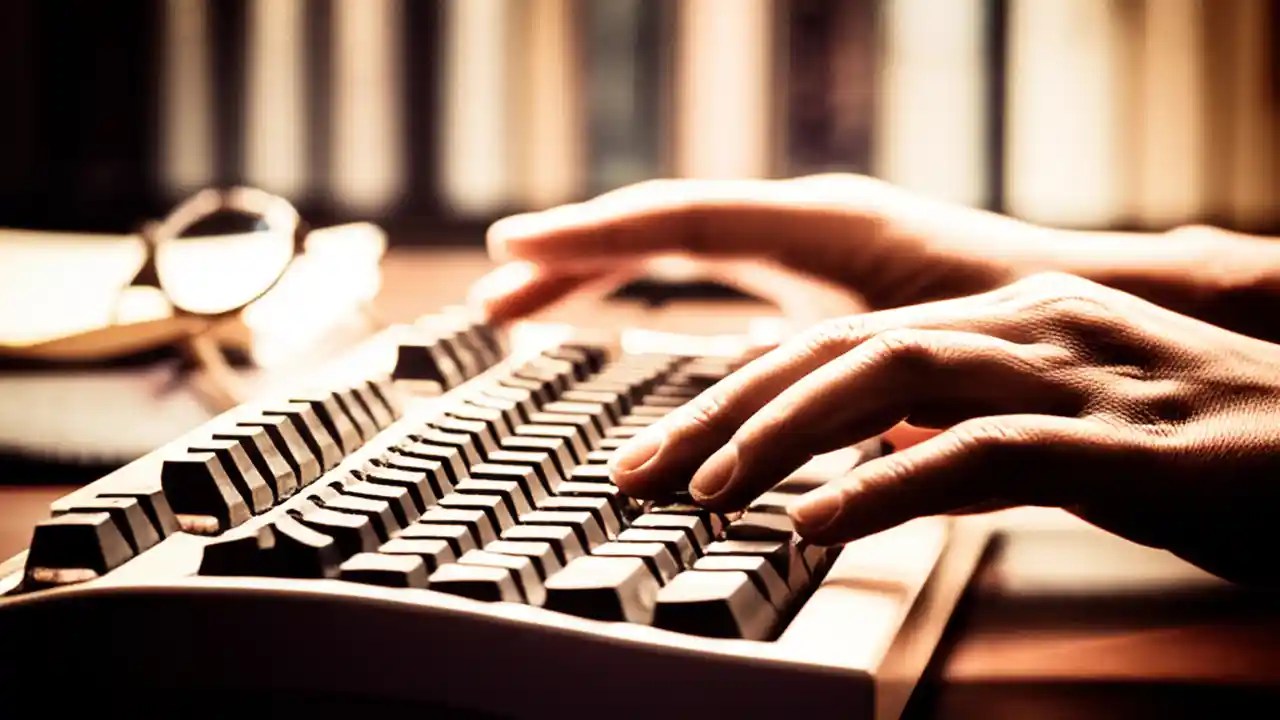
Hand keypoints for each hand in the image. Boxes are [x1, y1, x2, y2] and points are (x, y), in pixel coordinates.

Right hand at [471, 175, 1050, 321]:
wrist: (1077, 302)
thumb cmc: (1012, 312)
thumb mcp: (926, 333)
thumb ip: (847, 352)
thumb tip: (776, 399)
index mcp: (818, 225)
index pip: (679, 220)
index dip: (591, 236)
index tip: (510, 247)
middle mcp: (797, 225)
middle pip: (658, 231)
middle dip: (572, 258)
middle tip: (491, 292)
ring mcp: (796, 247)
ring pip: (673, 252)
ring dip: (599, 274)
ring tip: (523, 303)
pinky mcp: (803, 275)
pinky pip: (703, 273)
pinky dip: (646, 290)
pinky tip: (610, 312)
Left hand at [609, 272, 1279, 585]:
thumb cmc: (1197, 449)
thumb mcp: (1057, 425)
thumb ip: (962, 427)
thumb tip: (872, 455)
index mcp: (1004, 318)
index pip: (839, 341)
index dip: (741, 392)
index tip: (666, 446)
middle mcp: (1023, 324)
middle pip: (837, 350)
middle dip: (726, 412)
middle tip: (642, 472)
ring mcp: (1068, 372)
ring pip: (890, 375)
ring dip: (783, 434)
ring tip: (706, 490)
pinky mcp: (1112, 440)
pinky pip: (976, 453)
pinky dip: (885, 487)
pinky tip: (815, 524)